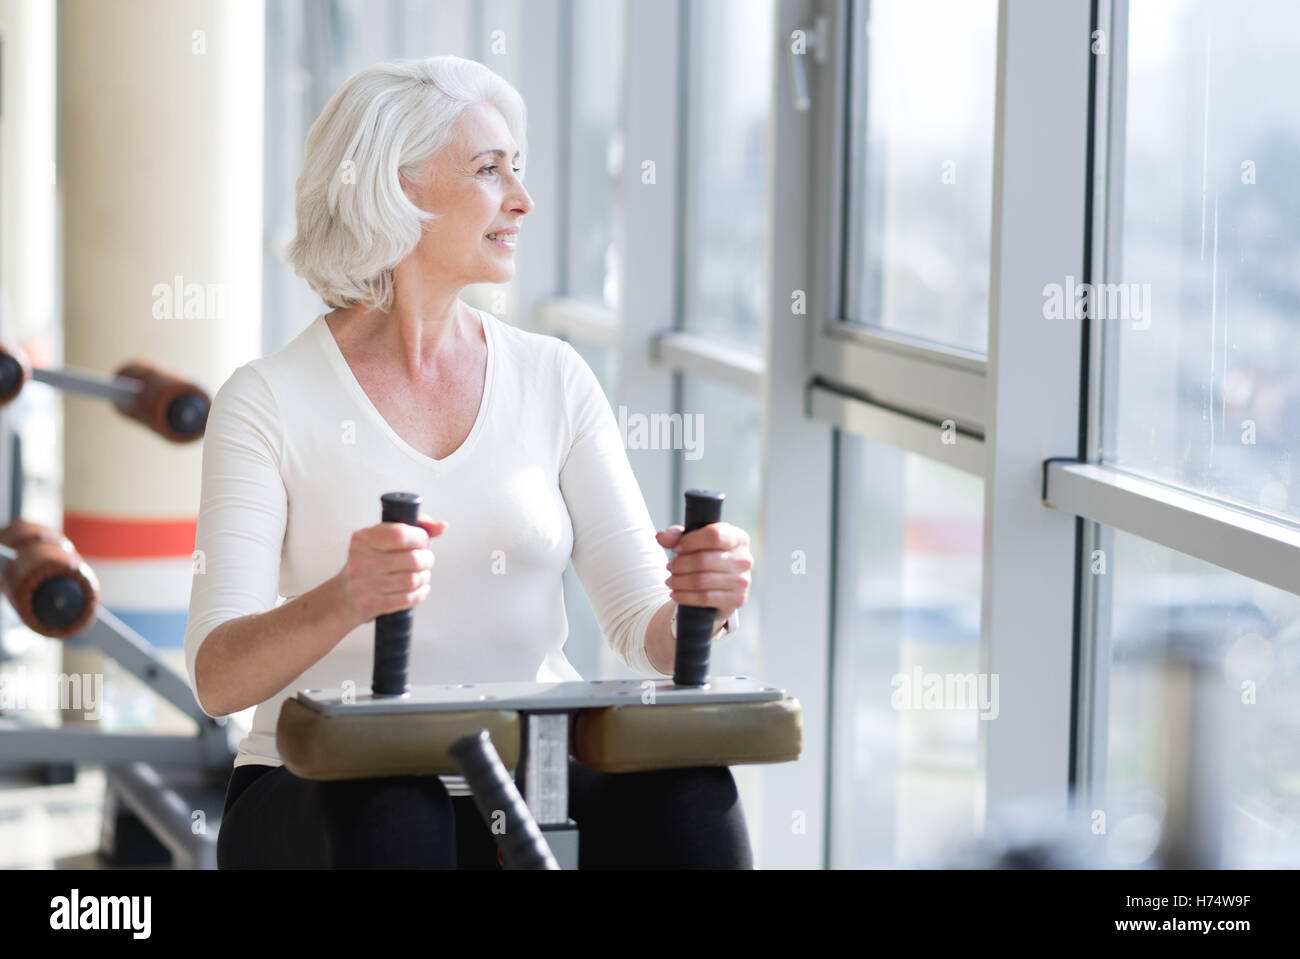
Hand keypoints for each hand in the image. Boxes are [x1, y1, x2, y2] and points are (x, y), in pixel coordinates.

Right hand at [337, 512, 447, 627]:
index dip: (420, 537)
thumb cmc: (369, 563)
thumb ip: (413, 527)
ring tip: (422, 575)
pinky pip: (408, 598)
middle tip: (425, 560)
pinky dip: (421, 593)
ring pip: (413, 579)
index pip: (400, 534)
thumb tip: (442, 526)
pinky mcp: (372, 604)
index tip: (423, 540)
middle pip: (412, 559)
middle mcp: (361, 560)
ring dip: (425, 577)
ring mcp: (365, 584)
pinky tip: (419, 588)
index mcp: (363, 539)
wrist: (344, 596)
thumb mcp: (382, 539)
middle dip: (427, 559)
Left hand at [655, 522, 752, 628]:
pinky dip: (685, 596)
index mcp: (738, 538)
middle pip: (703, 560)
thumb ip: (677, 537)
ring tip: (670, 580)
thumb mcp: (694, 543)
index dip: (691, 541)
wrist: (720, 588)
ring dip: (679, 581)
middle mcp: (744, 558)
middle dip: (680, 564)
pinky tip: (675, 594)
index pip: (714, 535)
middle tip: (670, 567)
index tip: (677, 548)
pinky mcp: (737, 599)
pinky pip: (704, 598)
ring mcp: (743, 581)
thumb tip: (660, 537)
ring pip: (701, 581)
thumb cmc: (707, 558)